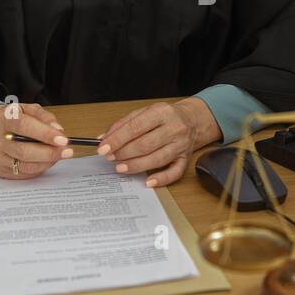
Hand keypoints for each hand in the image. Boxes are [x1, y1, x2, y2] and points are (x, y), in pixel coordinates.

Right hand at [0, 102, 72, 179]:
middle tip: (67, 151)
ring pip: (24, 166)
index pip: (23, 126)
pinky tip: (44, 161)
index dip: (44, 134)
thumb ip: (45, 118)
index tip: (62, 140)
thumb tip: (58, 131)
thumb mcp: (29, 110)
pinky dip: (38, 169)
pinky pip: (23, 174)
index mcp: (3, 119)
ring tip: (58, 155)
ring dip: (46, 162)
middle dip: (49, 153)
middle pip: (23, 151)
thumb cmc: (14, 118)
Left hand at [97, 99, 220, 187]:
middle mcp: (174, 128)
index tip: (103, 148)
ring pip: (157, 159)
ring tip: (120, 168)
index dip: (117, 139)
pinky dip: (161, 179)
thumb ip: (124, 124)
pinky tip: (147, 181)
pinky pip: (174, 172)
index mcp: (161, 112)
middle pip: (145, 144)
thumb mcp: (144, 112)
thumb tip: (104, 138)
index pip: (135, 127)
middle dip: (124, 153)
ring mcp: (181, 145)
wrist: (192, 120)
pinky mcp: (185, 159)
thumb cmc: (165, 117)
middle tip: (110, 158)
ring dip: (136, 166)